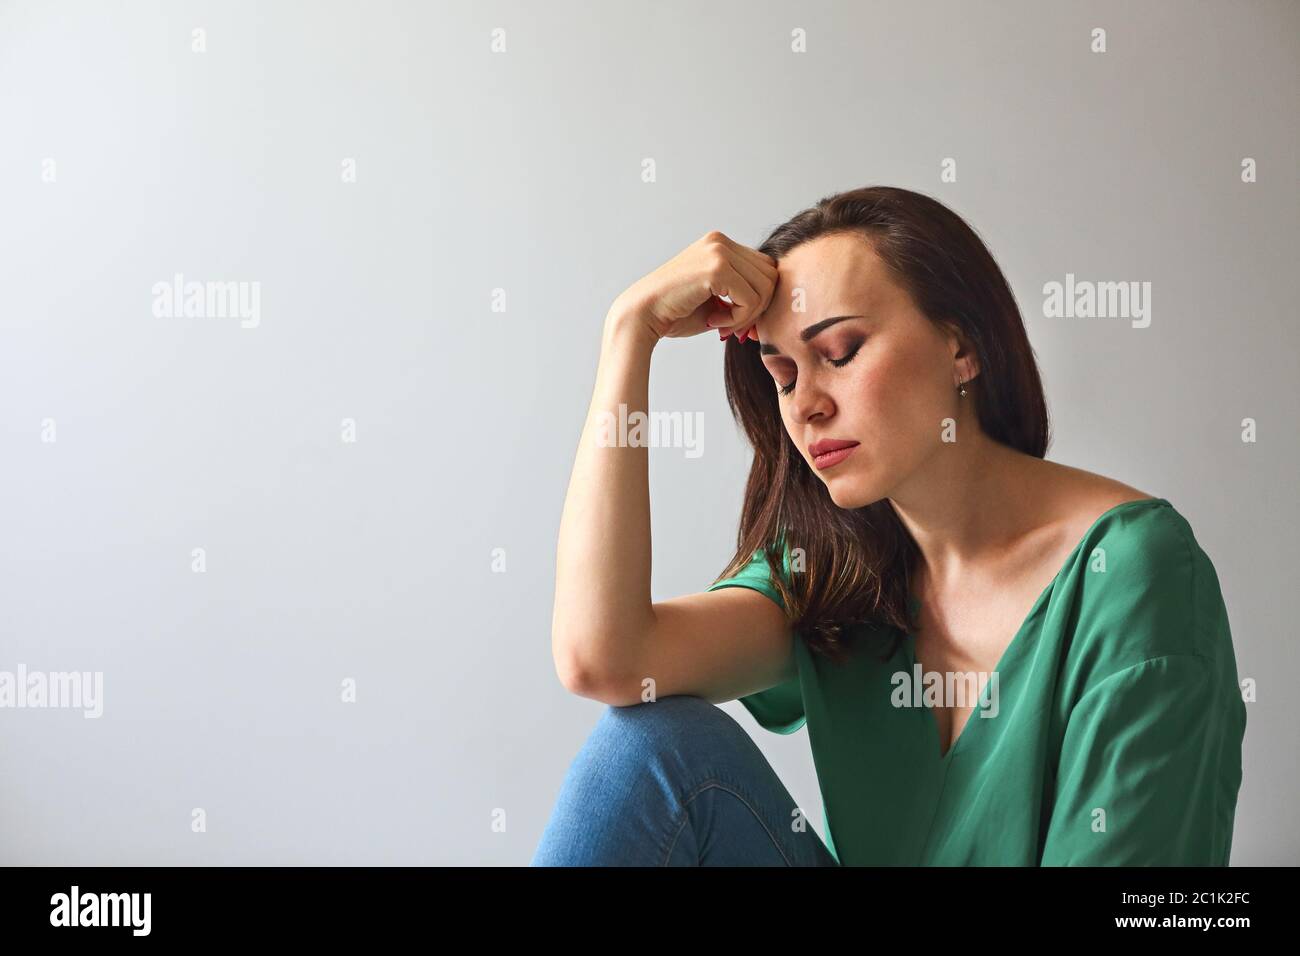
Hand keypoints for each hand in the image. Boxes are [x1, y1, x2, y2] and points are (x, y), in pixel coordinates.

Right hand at [606, 230, 777, 343]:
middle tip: (732, 325)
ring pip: (765, 288)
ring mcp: (718, 251)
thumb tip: (778, 307)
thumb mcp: (717, 299)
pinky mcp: (716, 268)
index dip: (759, 299)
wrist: (642, 316)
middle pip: (771, 276)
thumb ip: (744, 295)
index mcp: (720, 244)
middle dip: (758, 307)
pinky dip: (738, 318)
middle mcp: (720, 241)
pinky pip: (750, 299)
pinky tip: (715, 321)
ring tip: (721, 323)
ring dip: (747, 315)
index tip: (738, 320)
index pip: (764, 268)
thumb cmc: (675, 313)